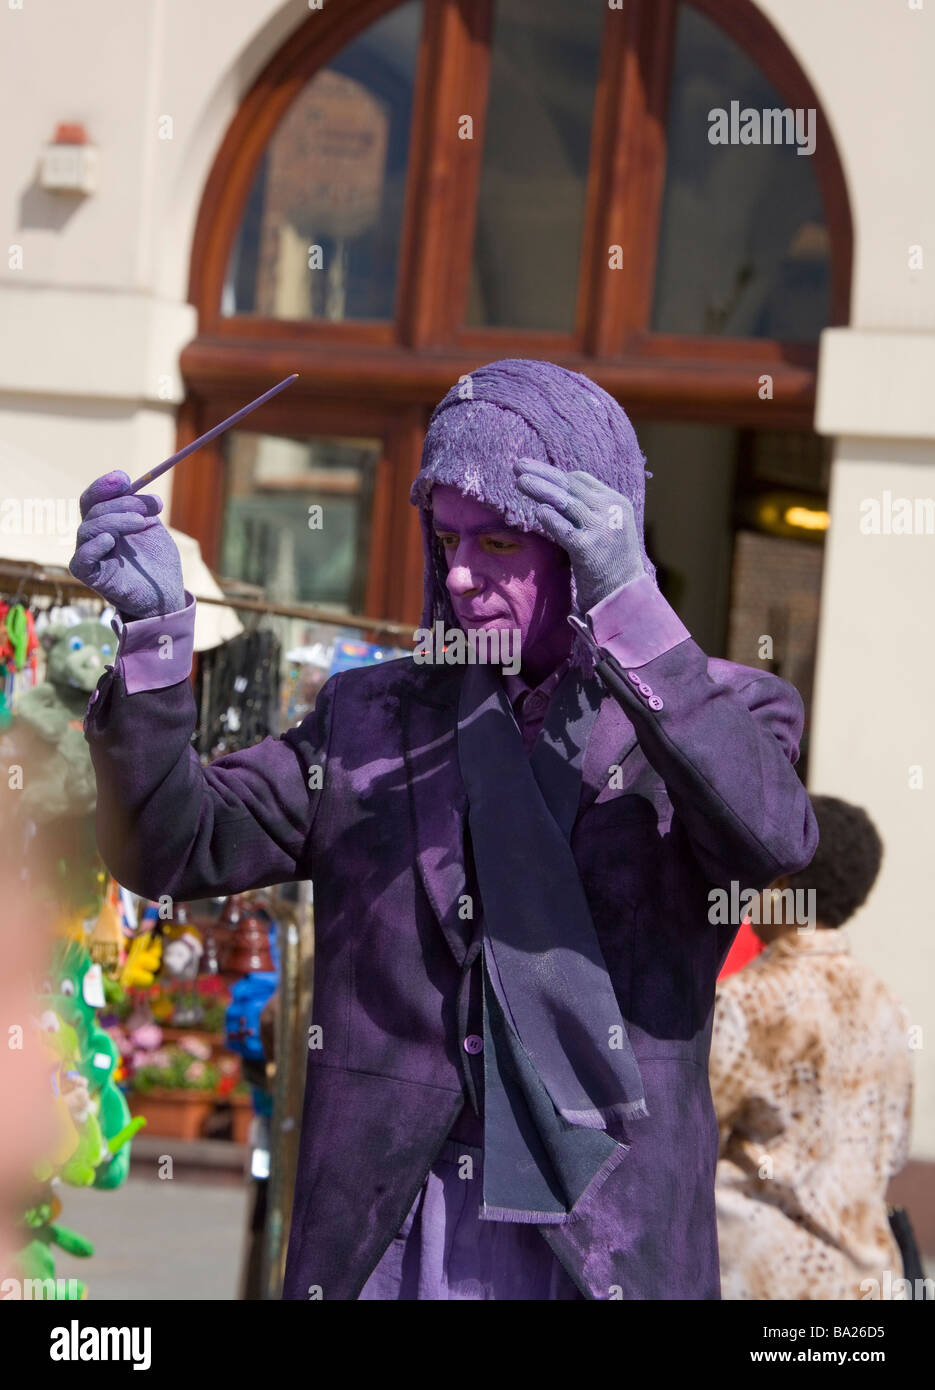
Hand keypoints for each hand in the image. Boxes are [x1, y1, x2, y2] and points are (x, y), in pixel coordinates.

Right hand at [69, 471, 186, 619]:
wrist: (167, 593)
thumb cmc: (158, 562)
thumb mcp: (151, 527)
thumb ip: (139, 506)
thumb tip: (131, 483)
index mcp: (106, 523)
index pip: (94, 499)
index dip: (105, 486)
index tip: (125, 479)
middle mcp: (94, 537)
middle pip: (93, 510)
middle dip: (121, 503)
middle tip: (148, 507)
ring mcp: (91, 556)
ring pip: (88, 529)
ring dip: (115, 520)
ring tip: (141, 523)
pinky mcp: (91, 576)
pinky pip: (80, 560)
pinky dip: (93, 546)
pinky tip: (110, 540)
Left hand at [513, 458, 644, 611]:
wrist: (624, 597)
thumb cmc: (611, 564)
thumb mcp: (609, 528)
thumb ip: (590, 510)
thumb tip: (559, 491)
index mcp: (617, 503)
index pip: (582, 480)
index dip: (557, 476)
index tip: (537, 475)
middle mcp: (610, 511)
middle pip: (570, 485)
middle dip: (543, 474)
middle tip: (519, 466)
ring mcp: (600, 529)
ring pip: (564, 501)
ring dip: (539, 489)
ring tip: (519, 481)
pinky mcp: (588, 549)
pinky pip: (563, 528)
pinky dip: (549, 518)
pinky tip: (536, 512)